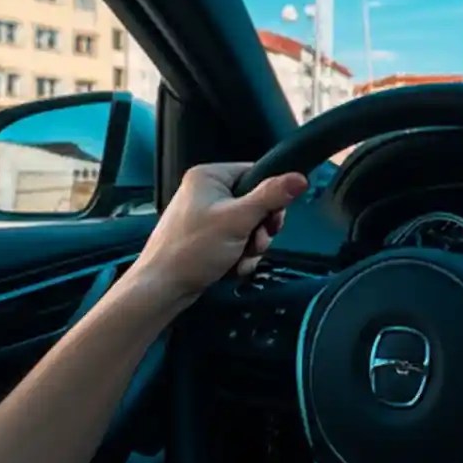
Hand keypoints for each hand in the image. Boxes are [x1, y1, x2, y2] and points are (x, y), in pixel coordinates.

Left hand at [130, 163, 308, 306]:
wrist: (163, 288)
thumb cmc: (193, 249)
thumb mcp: (239, 220)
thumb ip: (271, 197)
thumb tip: (299, 178)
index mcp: (209, 176)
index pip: (255, 174)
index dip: (270, 198)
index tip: (273, 220)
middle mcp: (206, 191)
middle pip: (255, 203)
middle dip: (260, 230)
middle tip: (255, 242)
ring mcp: (204, 215)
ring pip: (248, 226)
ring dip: (251, 246)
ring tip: (241, 258)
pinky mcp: (205, 237)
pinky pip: (235, 240)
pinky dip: (239, 255)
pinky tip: (233, 267)